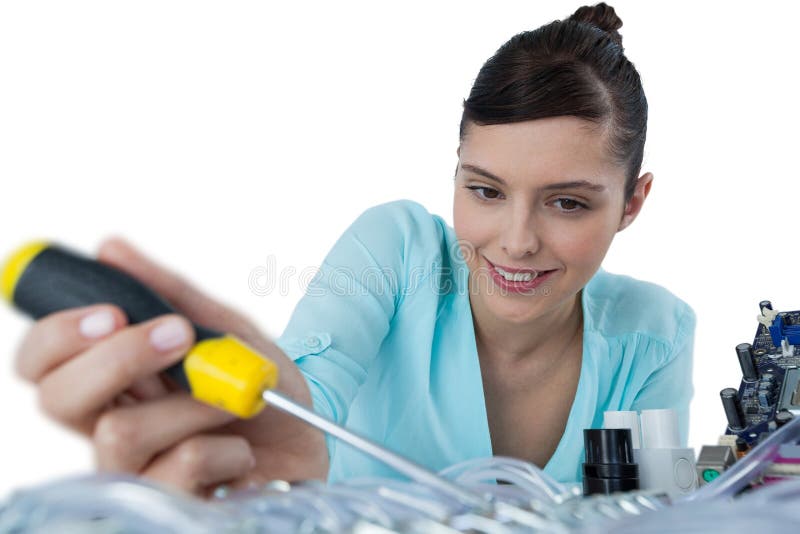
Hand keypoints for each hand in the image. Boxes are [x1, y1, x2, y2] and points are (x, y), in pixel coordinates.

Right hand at [13, 237, 328, 497]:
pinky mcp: (170, 505)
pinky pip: (176, 468)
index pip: (42, 362)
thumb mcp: (226, 331)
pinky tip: (243, 451)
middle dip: (119, 357)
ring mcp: (138, 472)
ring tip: (234, 401)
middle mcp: (112, 425)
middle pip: (57, 397)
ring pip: (119, 432)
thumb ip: (171, 294)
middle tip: (179, 336)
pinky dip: (225, 447)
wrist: (314, 440)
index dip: (57, 336)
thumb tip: (111, 248)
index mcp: (116, 381)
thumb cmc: (263, 389)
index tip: (111, 312)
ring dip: (193, 403)